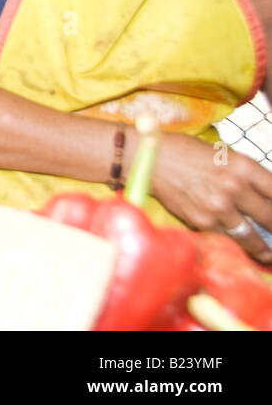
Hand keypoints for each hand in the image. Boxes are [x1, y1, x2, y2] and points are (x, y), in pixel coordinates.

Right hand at [152, 132, 271, 264]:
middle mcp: (234, 188)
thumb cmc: (184, 150)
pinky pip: (226, 238)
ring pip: (251, 236)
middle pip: (270, 216)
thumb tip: (262, 194)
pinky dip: (236, 245)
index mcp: (243, 167)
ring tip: (268, 255)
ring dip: (263, 248)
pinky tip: (243, 250)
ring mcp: (217, 207)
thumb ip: (244, 174)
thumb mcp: (222, 154)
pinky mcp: (200, 221)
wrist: (146, 157)